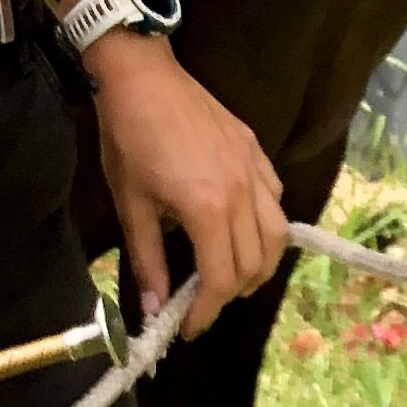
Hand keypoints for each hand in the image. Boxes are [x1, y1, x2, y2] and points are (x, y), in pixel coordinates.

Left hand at [89, 36, 286, 339]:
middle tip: (203, 303)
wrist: (142, 77)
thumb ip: (147, 262)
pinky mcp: (255, 149)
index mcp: (206, 208)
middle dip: (231, 294)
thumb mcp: (130, 205)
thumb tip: (154, 312)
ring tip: (231, 275)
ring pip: (278, 233)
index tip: (187, 329)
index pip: (220, 279)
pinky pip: (276, 197)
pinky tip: (243, 227)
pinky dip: (266, 224)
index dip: (205, 313)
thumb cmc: (128, 139)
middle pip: (255, 263)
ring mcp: (254, 168)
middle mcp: (241, 192)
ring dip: (259, 264)